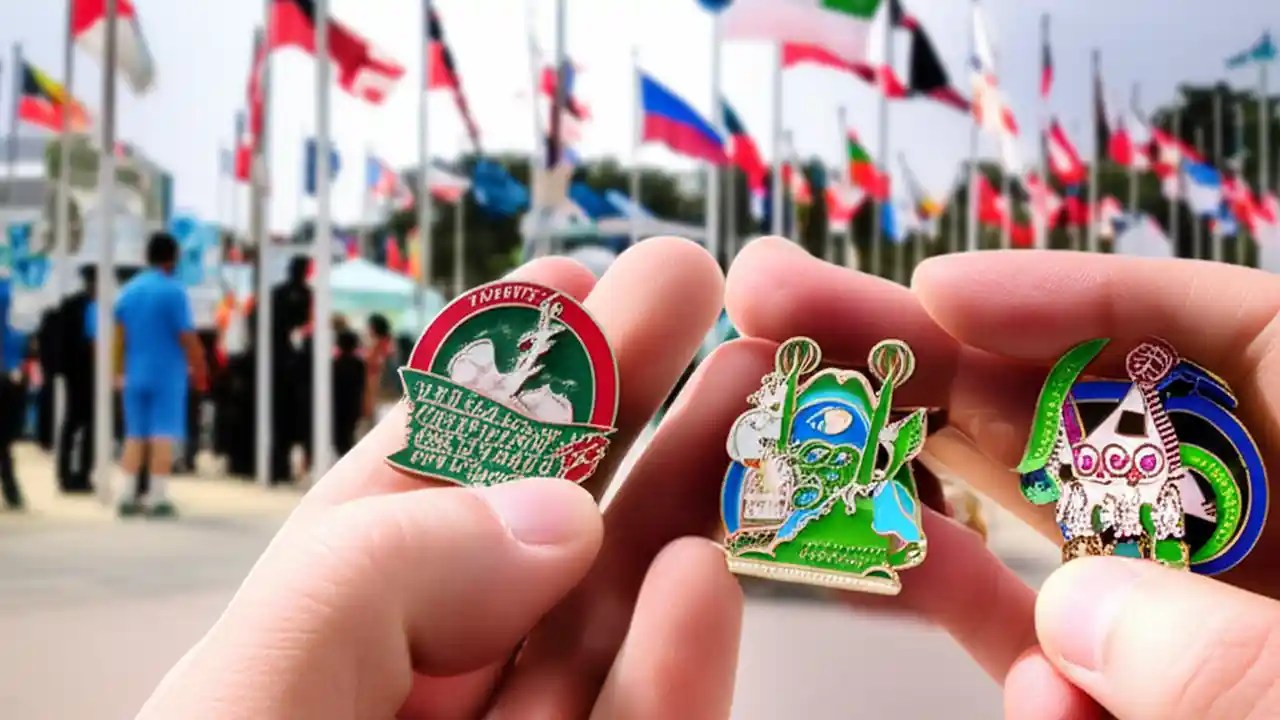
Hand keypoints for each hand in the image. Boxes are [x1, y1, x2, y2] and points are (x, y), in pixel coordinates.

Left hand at [139, 238, 743, 718]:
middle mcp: (421, 690)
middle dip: (620, 402)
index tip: (571, 277)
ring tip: (743, 397)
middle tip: (692, 297)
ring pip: (613, 621)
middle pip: (537, 530)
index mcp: (315, 641)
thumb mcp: (252, 692)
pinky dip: (687, 661)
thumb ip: (375, 579)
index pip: (419, 478)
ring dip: (684, 503)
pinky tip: (710, 574)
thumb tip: (551, 514)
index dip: (499, 372)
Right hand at [726, 238, 1279, 715]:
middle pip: (1082, 405)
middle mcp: (1273, 524)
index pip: (1215, 334)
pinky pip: (1065, 653)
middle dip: (930, 359)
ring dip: (928, 502)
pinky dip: (1029, 666)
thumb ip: (1243, 666)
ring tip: (800, 469)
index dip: (1069, 296)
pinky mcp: (1162, 690)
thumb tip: (1080, 625)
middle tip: (791, 308)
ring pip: (1046, 524)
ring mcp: (1207, 611)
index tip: (939, 291)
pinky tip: (1037, 701)